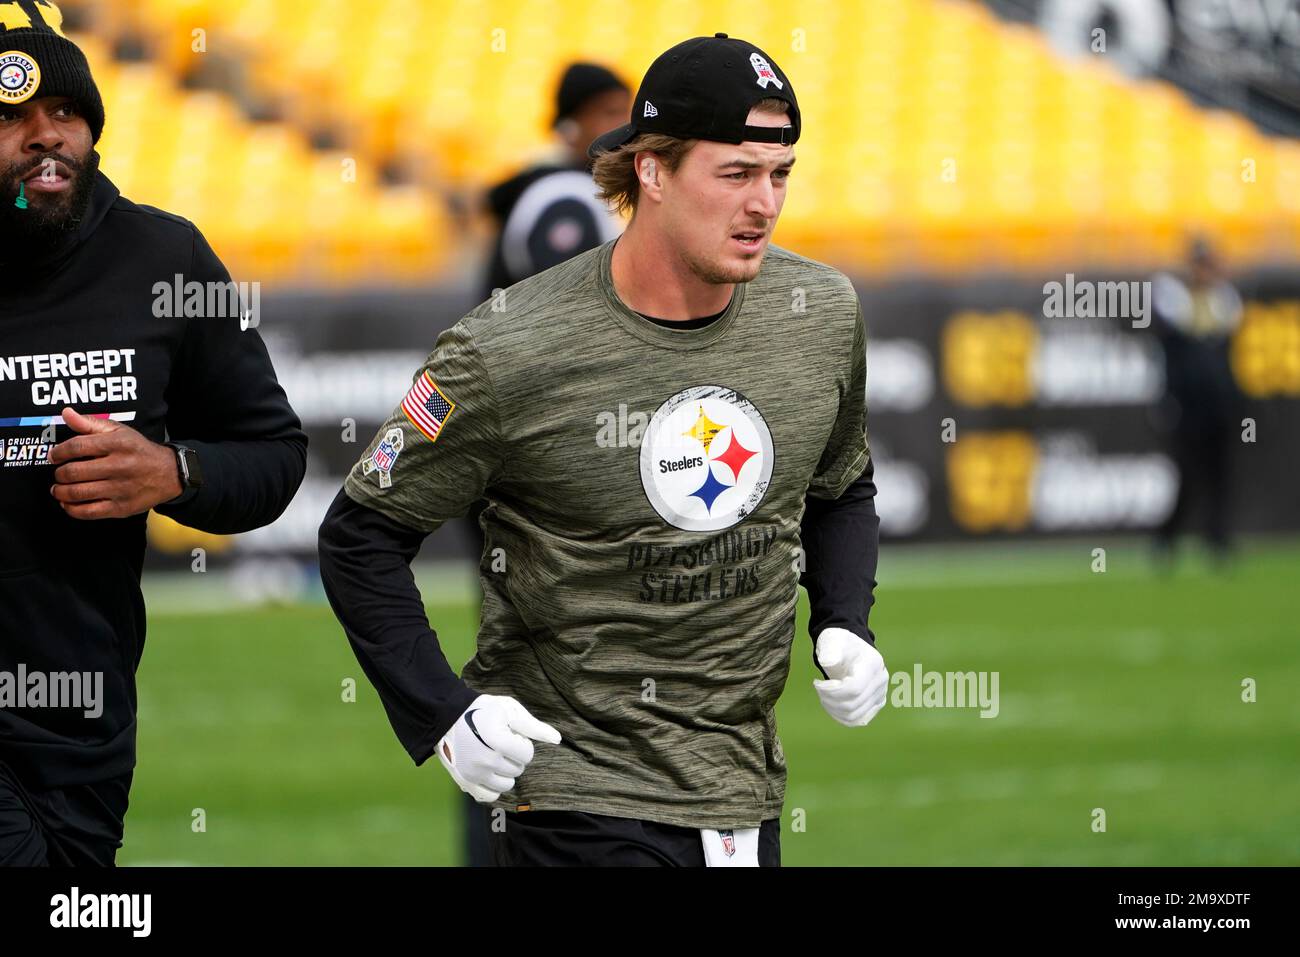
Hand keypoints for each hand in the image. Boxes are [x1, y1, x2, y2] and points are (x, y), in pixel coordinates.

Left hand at [48, 406, 182, 519]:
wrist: (169, 474)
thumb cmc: (139, 451)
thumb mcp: (119, 431)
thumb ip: (90, 423)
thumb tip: (66, 413)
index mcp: (118, 444)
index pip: (77, 447)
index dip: (59, 452)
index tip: (55, 456)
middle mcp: (120, 466)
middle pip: (74, 472)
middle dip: (59, 474)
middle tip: (60, 474)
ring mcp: (121, 489)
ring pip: (78, 493)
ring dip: (61, 492)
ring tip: (59, 489)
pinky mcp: (122, 507)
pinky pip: (89, 512)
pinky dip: (72, 509)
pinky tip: (69, 503)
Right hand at [437, 694, 560, 802]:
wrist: (447, 717)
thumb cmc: (482, 710)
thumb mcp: (509, 710)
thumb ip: (533, 726)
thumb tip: (557, 740)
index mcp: (497, 741)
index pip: (527, 755)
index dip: (521, 742)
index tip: (509, 733)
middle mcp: (485, 760)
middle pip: (518, 770)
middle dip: (514, 756)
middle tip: (499, 742)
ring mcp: (474, 774)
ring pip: (507, 785)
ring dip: (505, 772)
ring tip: (494, 755)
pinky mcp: (465, 782)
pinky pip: (489, 796)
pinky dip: (493, 786)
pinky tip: (489, 771)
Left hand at [813, 627, 888, 727]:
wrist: (850, 648)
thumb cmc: (839, 643)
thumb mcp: (831, 640)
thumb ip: (829, 650)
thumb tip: (828, 663)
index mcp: (873, 663)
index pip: (854, 689)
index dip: (832, 691)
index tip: (818, 682)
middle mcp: (881, 680)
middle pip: (852, 704)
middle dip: (829, 699)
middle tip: (818, 687)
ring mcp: (880, 694)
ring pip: (854, 715)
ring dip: (833, 709)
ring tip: (824, 695)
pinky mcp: (876, 704)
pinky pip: (858, 720)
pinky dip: (841, 716)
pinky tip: (831, 704)